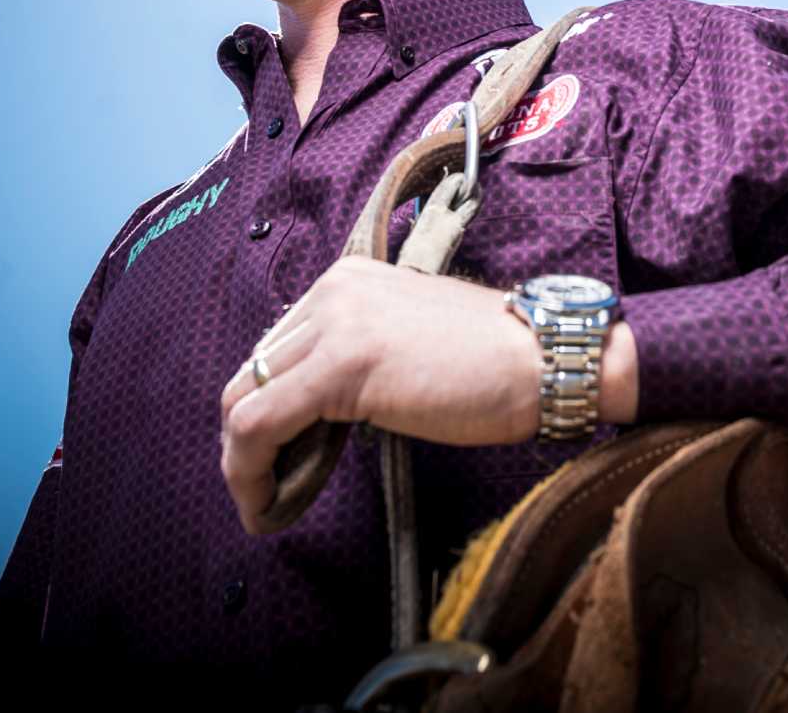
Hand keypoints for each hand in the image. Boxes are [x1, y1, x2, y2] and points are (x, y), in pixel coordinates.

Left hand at [217, 256, 541, 532]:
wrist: (545, 359)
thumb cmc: (495, 362)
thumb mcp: (409, 341)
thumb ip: (360, 359)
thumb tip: (316, 412)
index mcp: (347, 281)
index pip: (276, 350)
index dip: (269, 411)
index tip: (282, 458)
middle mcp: (331, 291)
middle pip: (251, 373)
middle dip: (247, 439)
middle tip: (267, 488)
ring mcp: (334, 325)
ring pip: (243, 400)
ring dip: (242, 462)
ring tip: (263, 503)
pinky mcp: (340, 368)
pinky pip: (259, 424)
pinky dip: (248, 471)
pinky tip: (265, 506)